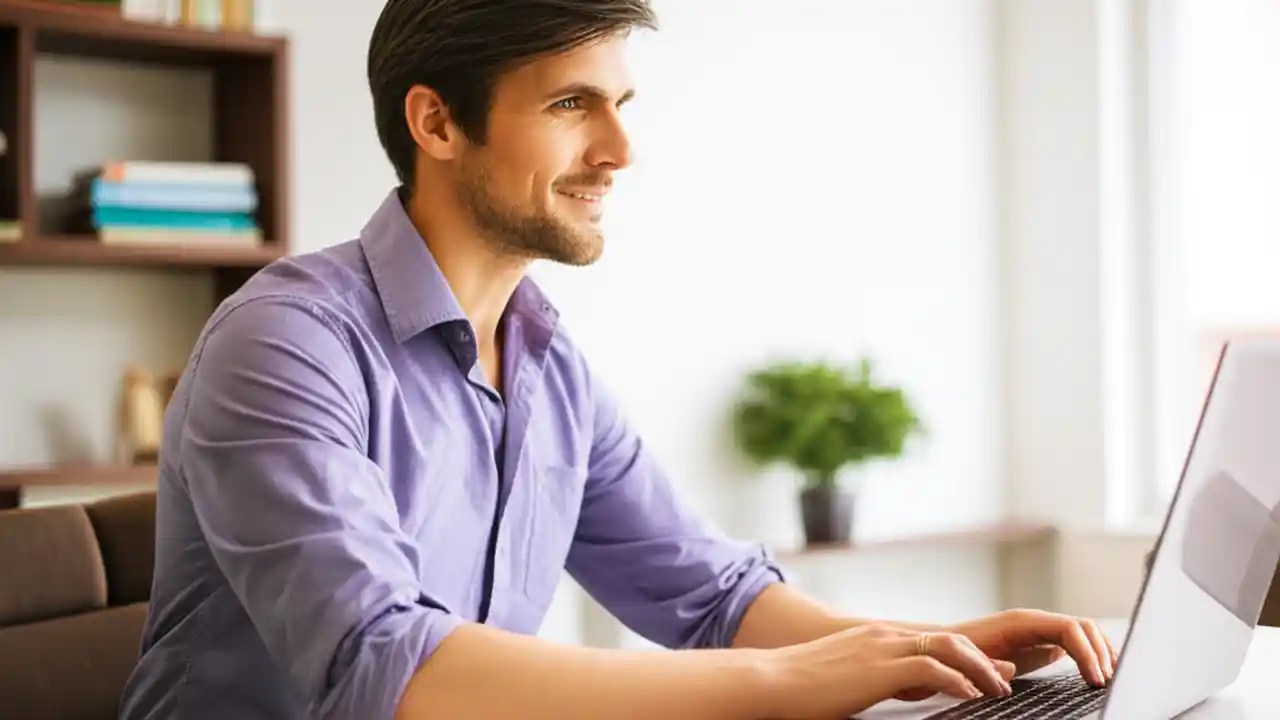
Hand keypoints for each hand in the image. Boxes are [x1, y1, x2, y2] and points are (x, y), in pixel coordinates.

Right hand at [763, 623, 1014, 719]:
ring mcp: (881, 648)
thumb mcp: (843, 680)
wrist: (771, 680)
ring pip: (947, 646)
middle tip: (1003, 681)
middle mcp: (882, 635)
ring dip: (978, 668)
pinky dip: (956, 679)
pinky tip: (969, 695)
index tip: (988, 673)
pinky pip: (930, 667)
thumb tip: (879, 696)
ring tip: (997, 689)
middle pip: (948, 638)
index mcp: (875, 638)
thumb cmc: (799, 688)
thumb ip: (868, 682)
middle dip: (982, 659)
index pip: (931, 639)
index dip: (965, 655)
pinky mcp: (879, 667)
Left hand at [949, 609, 1118, 686]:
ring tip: (1111, 676)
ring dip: (1101, 651)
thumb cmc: (954, 656)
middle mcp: (1033, 620)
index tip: (1096, 679)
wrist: (941, 647)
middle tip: (1108, 681)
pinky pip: (1074, 640)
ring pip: (1083, 631)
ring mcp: (1039, 628)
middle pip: (1083, 626)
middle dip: (1101, 652)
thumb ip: (990, 665)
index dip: (1088, 653)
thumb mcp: (971, 663)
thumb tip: (1011, 669)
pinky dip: (1091, 653)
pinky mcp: (1040, 640)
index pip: (1069, 628)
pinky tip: (1099, 670)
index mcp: (1020, 622)